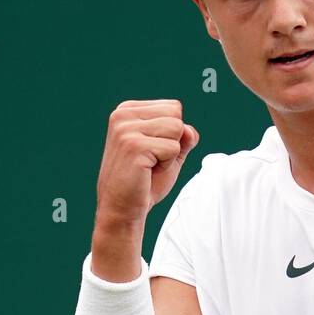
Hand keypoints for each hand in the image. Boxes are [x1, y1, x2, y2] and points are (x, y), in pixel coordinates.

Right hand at [95, 99, 199, 227]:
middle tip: (152, 160)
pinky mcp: (134, 146)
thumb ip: (183, 137)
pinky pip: (173, 148)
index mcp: (128, 110)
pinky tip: (147, 172)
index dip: (172, 134)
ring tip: (150, 165)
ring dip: (170, 153)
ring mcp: (126, 129)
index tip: (152, 151)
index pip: (173, 107)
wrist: (123, 208)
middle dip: (173, 142)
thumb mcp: (168, 153)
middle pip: (176, 115)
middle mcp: (123, 115)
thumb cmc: (144, 182)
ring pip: (176, 129)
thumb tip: (190, 130)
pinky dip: (167, 164)